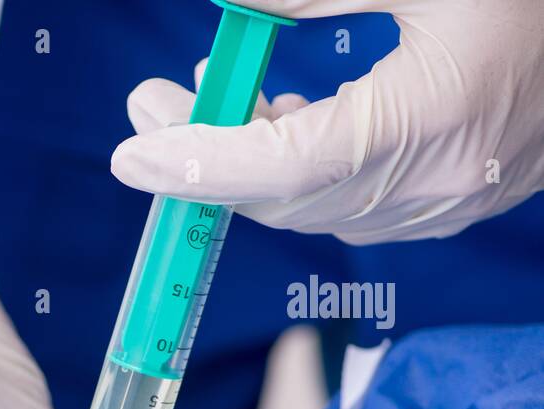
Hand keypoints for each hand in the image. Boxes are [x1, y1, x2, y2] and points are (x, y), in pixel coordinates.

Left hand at [110, 0, 543, 243]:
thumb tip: (228, 1)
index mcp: (432, 122)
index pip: (282, 168)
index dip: (198, 164)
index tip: (131, 154)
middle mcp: (438, 183)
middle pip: (286, 198)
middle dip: (204, 159)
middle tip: (151, 107)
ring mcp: (451, 200)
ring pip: (313, 208)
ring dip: (248, 165)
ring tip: (206, 102)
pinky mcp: (458, 198)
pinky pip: (351, 204)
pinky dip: (299, 172)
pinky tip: (280, 120)